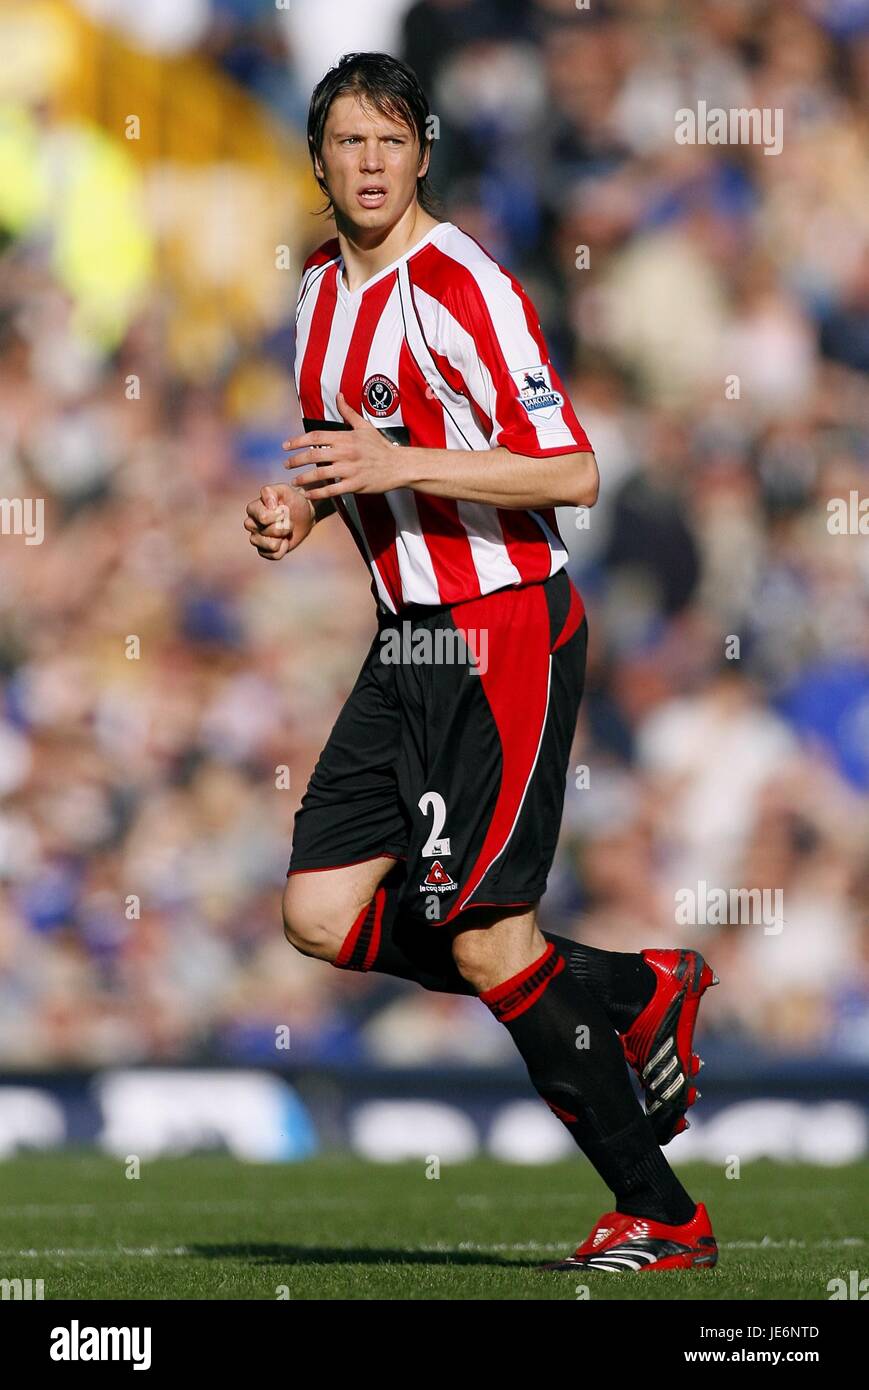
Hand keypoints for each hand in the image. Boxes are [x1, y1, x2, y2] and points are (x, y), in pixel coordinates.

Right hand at [243, 483, 314, 560]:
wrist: (304, 514)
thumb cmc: (293, 500)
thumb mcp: (285, 490)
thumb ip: (272, 491)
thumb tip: (269, 506)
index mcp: (253, 509)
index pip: (263, 518)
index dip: (278, 516)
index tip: (285, 510)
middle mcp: (251, 524)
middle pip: (266, 532)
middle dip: (282, 527)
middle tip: (287, 520)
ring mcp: (256, 539)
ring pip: (270, 545)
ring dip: (283, 537)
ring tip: (285, 530)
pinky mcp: (264, 551)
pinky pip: (274, 555)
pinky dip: (284, 549)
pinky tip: (285, 541)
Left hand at [282, 391, 406, 497]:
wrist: (398, 466)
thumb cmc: (380, 446)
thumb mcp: (364, 426)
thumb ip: (348, 412)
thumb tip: (338, 395)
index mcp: (346, 437)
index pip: (316, 437)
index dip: (298, 441)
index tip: (286, 446)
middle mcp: (346, 452)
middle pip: (314, 455)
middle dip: (296, 460)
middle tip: (286, 464)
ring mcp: (350, 470)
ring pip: (320, 474)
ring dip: (304, 478)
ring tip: (295, 481)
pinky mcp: (355, 485)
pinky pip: (332, 490)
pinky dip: (318, 493)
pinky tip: (309, 494)